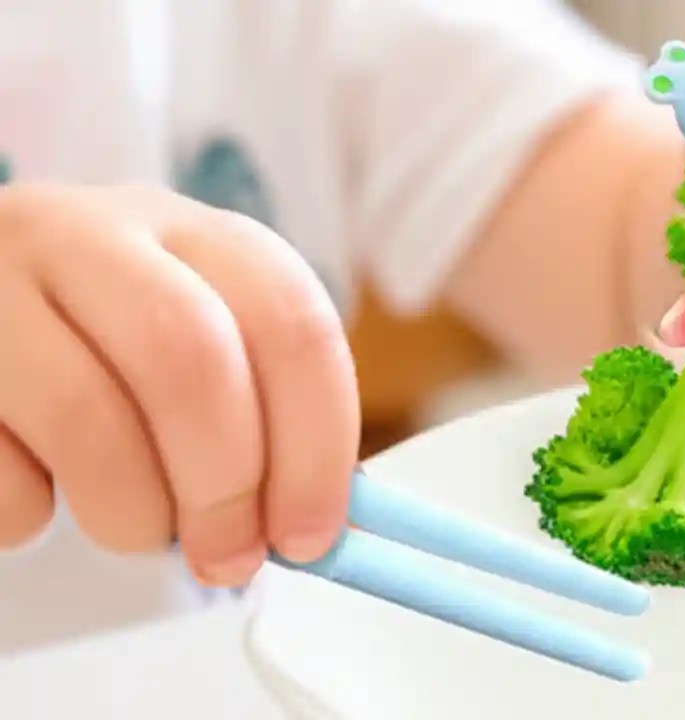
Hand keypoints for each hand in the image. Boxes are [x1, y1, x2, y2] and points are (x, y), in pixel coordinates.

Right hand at [0, 183, 358, 586]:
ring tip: (137, 530)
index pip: (292, 323)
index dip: (317, 446)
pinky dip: (30, 514)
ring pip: (88, 418)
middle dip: (226, 485)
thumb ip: (263, 417)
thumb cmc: (104, 342)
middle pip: (191, 361)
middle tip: (229, 558)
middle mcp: (92, 233)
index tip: (312, 535)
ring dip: (134, 513)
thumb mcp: (197, 340)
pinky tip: (39, 492)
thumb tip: (314, 529)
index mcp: (194, 233)